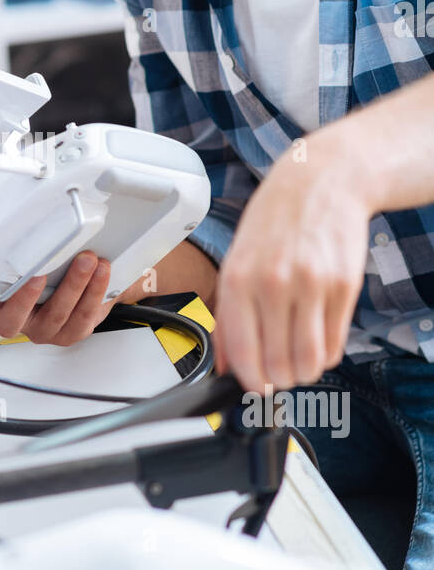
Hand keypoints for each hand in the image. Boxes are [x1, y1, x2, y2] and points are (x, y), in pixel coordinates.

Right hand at [0, 251, 112, 345]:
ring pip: (60, 314)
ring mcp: (51, 329)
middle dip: (29, 295)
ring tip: (86, 260)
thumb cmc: (50, 278)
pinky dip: (96, 291)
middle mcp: (24, 323)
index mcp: (4, 305)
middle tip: (39, 272)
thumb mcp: (26, 268)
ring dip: (75, 286)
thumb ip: (6, 258)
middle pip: (18, 318)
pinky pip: (86, 315)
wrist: (86, 288)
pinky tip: (101, 272)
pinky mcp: (76, 330)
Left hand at [211, 138, 370, 393]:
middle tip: (280, 374)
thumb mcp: (237, 260)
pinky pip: (336, 345)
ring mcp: (312, 285)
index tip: (256, 388)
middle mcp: (273, 284)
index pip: (244, 353)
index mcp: (239, 279)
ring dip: (305, 373)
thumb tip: (225, 365)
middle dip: (280, 380)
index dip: (252, 382)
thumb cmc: (274, 222)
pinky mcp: (344, 287)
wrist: (321, 180)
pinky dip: (328, 354)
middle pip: (278, 365)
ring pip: (310, 362)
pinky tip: (319, 339)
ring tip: (301, 361)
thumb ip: (228, 316)